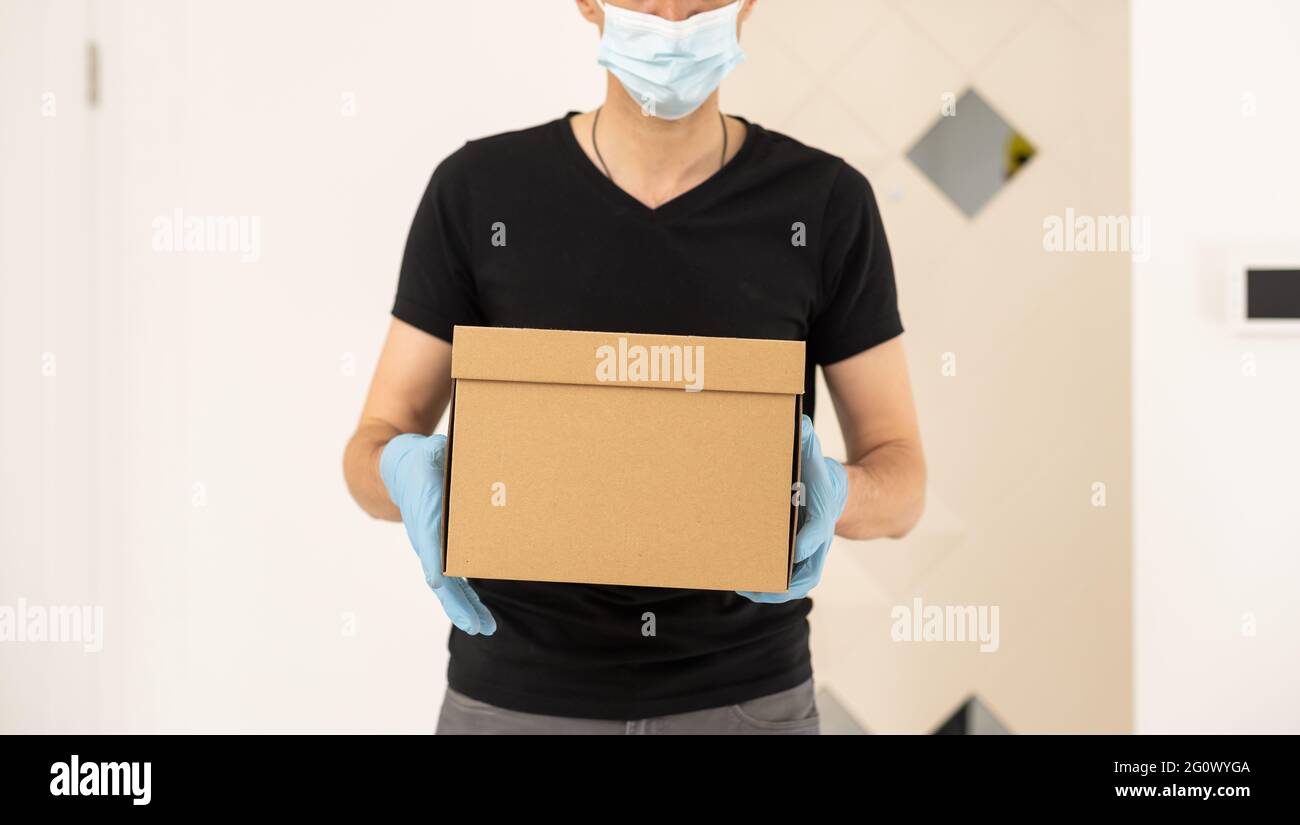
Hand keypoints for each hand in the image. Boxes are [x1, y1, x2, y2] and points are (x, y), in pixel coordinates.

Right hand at [380, 433, 495, 634]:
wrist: (401, 472)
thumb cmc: (419, 462)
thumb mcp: (427, 451)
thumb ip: (435, 452)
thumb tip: (442, 449)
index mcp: (423, 516)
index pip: (427, 542)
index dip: (434, 561)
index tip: (439, 580)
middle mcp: (425, 540)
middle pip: (439, 578)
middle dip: (456, 602)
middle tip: (474, 624)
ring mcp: (433, 551)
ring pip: (448, 587)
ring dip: (466, 608)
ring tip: (485, 627)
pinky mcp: (442, 553)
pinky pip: (455, 581)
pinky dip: (467, 599)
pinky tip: (482, 617)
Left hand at [738, 415, 847, 602]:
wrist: (839, 495)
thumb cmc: (820, 476)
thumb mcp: (815, 457)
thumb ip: (807, 444)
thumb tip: (800, 424)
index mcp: (824, 514)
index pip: (819, 530)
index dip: (809, 539)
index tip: (797, 547)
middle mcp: (819, 539)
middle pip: (810, 569)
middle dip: (789, 580)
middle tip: (763, 586)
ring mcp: (811, 553)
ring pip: (798, 581)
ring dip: (774, 590)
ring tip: (746, 588)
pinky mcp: (799, 559)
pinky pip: (787, 579)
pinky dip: (770, 586)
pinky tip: (745, 584)